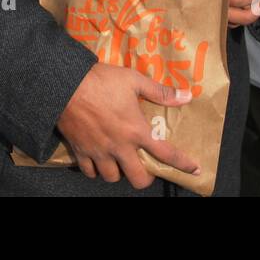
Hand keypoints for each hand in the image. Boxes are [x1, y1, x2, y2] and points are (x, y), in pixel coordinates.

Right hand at [56, 62, 200, 188]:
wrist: (65, 84)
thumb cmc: (101, 80)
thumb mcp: (133, 80)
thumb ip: (160, 91)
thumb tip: (186, 96)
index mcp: (136, 130)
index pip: (166, 153)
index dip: (183, 164)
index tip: (194, 170)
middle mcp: (119, 146)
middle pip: (137, 178)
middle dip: (144, 177)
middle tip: (144, 167)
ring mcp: (99, 152)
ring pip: (112, 178)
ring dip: (119, 172)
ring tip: (120, 162)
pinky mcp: (80, 151)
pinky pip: (90, 172)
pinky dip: (95, 170)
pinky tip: (98, 161)